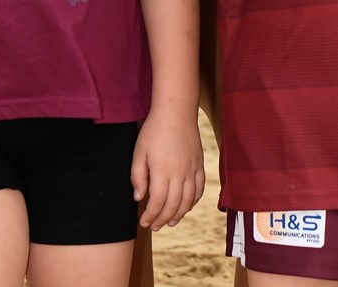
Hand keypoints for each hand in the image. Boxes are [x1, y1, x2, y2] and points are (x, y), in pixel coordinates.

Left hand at [130, 105, 205, 230]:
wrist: (176, 111)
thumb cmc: (154, 129)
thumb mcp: (139, 151)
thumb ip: (138, 176)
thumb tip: (139, 198)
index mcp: (162, 171)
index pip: (157, 202)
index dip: (150, 216)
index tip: (144, 222)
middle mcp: (179, 173)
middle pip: (173, 205)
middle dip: (162, 219)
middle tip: (154, 226)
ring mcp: (192, 169)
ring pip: (188, 200)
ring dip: (179, 214)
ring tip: (170, 222)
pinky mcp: (199, 164)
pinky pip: (199, 188)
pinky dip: (194, 201)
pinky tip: (186, 206)